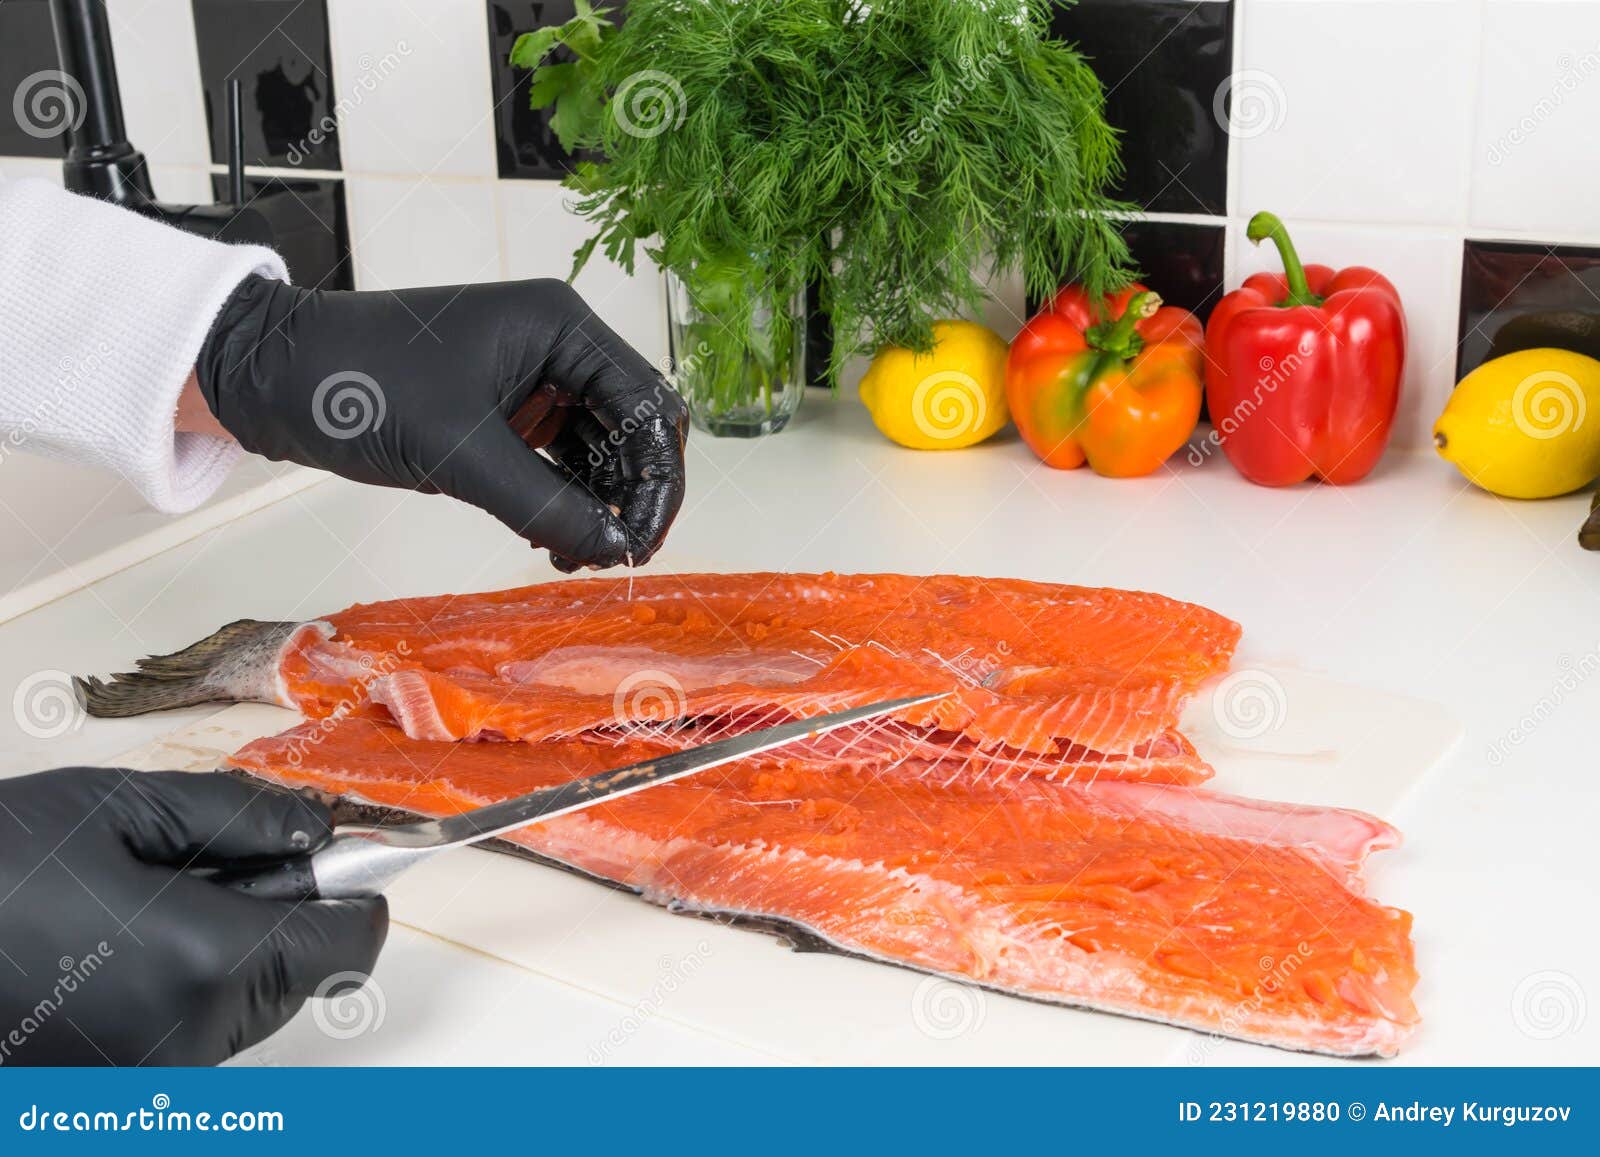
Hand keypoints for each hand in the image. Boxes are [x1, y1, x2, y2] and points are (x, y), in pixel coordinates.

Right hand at [0, 768, 386, 1065]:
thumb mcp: (120, 807)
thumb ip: (241, 817)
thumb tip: (318, 829)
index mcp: (206, 965)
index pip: (350, 943)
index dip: (349, 890)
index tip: (326, 855)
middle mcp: (189, 1044)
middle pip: (300, 976)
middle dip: (277, 917)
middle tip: (202, 870)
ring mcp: (148, 1084)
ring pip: (245, 1009)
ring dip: (223, 956)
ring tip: (132, 912)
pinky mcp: (109, 1099)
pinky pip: (187, 1038)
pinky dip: (175, 992)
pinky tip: (108, 953)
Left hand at [195, 276, 687, 570]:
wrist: (275, 378)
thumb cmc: (358, 386)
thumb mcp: (458, 453)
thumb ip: (544, 503)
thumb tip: (613, 548)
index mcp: (560, 325)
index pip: (646, 404)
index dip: (657, 477)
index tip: (644, 541)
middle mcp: (558, 345)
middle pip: (633, 427)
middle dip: (634, 494)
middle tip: (619, 556)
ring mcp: (533, 378)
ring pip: (599, 449)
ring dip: (600, 505)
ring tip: (579, 556)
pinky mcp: (505, 411)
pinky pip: (559, 460)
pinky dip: (565, 501)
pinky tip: (555, 540)